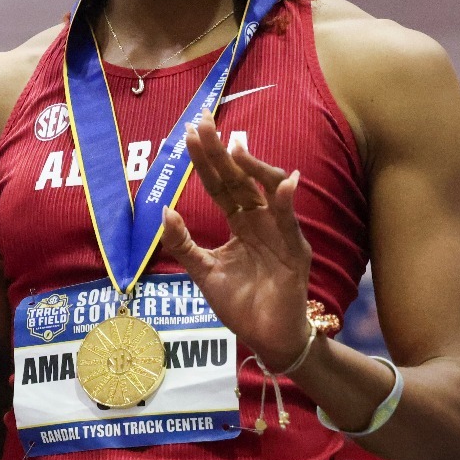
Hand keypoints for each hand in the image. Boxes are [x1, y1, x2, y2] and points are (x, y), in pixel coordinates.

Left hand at [158, 115, 314, 369]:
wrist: (265, 337)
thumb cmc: (238, 304)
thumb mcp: (201, 271)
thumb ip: (182, 243)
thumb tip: (165, 210)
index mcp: (240, 224)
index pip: (220, 185)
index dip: (205, 161)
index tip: (189, 134)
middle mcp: (260, 222)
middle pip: (239, 180)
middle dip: (221, 152)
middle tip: (203, 122)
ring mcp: (278, 233)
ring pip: (265, 192)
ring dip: (251, 168)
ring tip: (233, 145)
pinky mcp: (294, 251)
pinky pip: (290, 222)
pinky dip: (286, 202)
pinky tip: (282, 182)